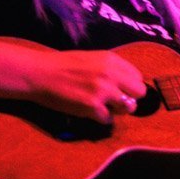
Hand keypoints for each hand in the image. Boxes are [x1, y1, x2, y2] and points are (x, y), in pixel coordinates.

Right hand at [25, 48, 145, 123]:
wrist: (40, 73)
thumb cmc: (64, 66)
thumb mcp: (93, 59)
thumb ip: (112, 69)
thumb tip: (128, 84)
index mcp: (112, 60)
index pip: (138, 77)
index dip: (129, 86)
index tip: (120, 90)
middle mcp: (111, 73)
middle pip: (139, 92)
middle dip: (129, 98)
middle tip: (115, 101)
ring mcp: (102, 90)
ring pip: (128, 107)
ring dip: (117, 110)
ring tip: (103, 106)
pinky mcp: (92, 106)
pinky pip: (108, 119)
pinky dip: (100, 118)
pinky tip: (89, 111)